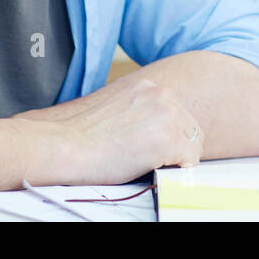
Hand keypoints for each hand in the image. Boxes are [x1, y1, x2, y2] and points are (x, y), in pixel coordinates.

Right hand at [36, 78, 203, 184]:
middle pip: (190, 127)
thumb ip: (139, 112)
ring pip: (193, 143)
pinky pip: (190, 160)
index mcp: (147, 86)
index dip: (172, 136)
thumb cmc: (82, 135)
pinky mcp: (170, 139)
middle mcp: (161, 94)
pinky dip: (179, 171)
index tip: (161, 150)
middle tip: (159, 164)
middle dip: (178, 147)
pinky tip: (158, 173)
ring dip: (178, 158)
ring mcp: (168, 115)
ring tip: (154, 168)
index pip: (177, 113)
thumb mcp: (117, 109)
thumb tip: (152, 131)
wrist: (66, 146)